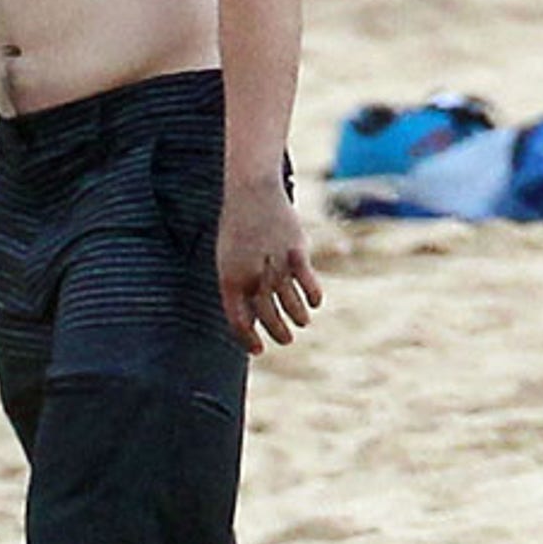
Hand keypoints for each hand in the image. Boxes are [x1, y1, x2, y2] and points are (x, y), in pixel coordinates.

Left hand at [217, 182, 322, 354]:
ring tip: (301, 323)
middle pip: (268, 317)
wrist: (252, 193)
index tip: (258, 350)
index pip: (239, 321)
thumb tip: (252, 317)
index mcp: (230, 278)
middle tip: (285, 340)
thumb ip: (239, 287)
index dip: (248, 339)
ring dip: (297, 318)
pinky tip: (314, 302)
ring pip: (291, 305)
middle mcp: (253, 276)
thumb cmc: (238, 228)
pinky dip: (313, 297)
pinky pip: (308, 284)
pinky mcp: (296, 254)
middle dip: (278, 332)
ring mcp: (276, 266)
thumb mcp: (228, 258)